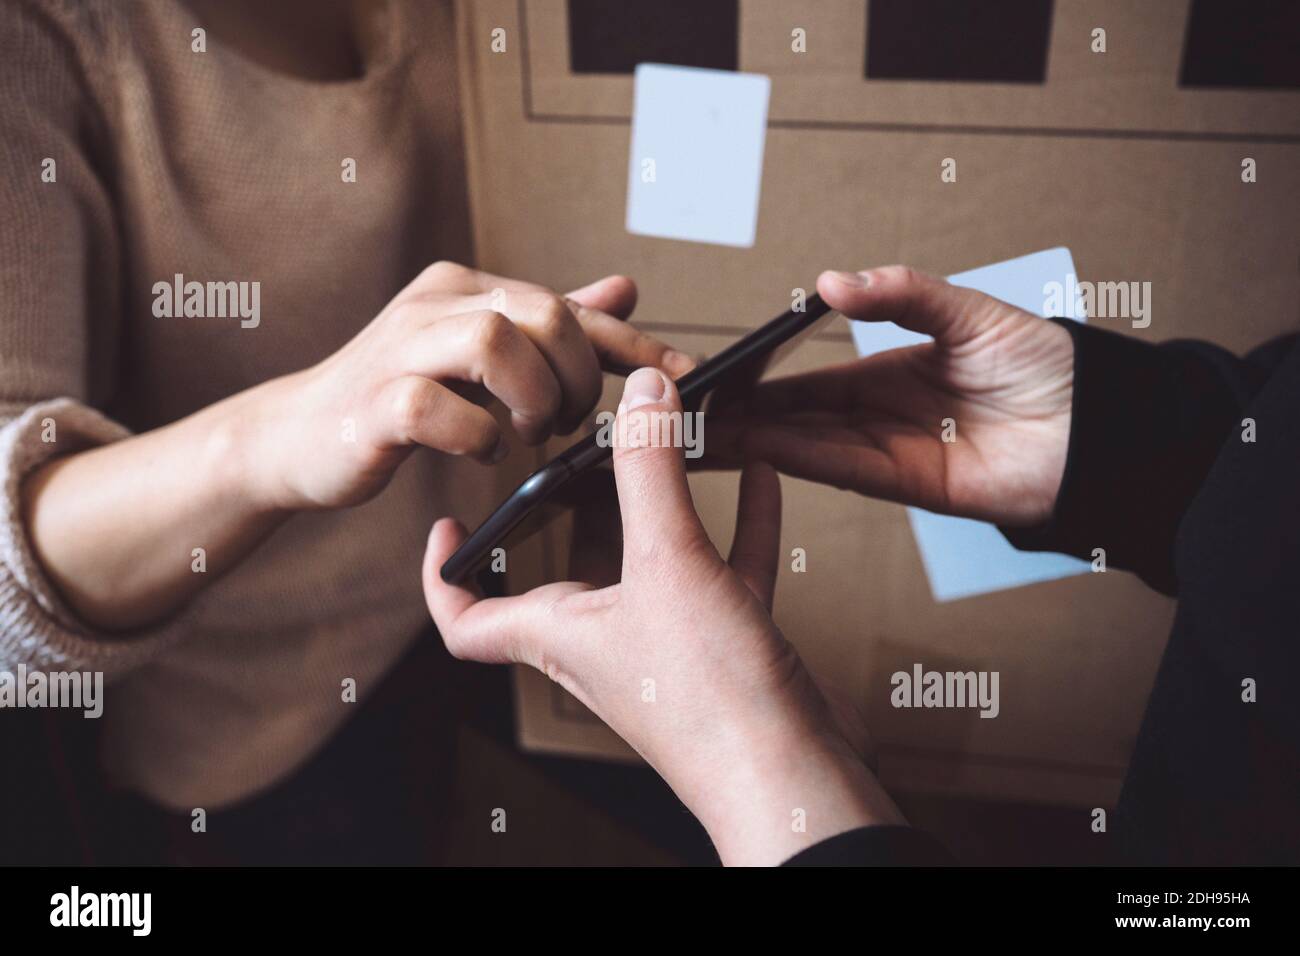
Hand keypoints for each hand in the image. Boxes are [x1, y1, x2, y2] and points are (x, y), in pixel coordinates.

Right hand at [247, 261, 693, 509]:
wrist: (296, 436)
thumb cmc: (400, 398)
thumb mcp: (479, 357)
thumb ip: (549, 327)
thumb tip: (624, 288)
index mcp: (469, 290)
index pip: (570, 306)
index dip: (633, 343)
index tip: (687, 377)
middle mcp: (436, 305)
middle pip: (542, 313)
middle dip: (579, 377)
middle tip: (571, 422)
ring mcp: (398, 350)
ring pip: (493, 342)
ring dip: (533, 399)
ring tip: (529, 434)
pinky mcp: (371, 403)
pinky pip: (437, 407)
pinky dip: (476, 436)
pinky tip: (482, 451)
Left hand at [423, 367, 902, 864]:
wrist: (790, 777)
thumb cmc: (710, 701)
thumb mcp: (668, 564)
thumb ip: (652, 470)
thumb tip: (643, 392)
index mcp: (559, 631)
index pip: (466, 617)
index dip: (445, 573)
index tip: (448, 522)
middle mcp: (604, 639)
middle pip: (570, 563)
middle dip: (577, 500)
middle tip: (586, 440)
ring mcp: (668, 644)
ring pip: (653, 559)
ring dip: (665, 501)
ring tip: (678, 438)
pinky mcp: (726, 645)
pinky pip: (725, 567)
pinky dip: (739, 520)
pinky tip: (760, 476)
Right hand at [709, 266, 1073, 526]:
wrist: (1098, 423)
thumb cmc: (1046, 364)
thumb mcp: (966, 311)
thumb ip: (900, 294)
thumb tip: (831, 281)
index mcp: (889, 376)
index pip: (810, 385)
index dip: (764, 386)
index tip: (719, 383)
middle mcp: (882, 419)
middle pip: (798, 422)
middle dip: (745, 422)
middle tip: (691, 418)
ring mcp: (894, 454)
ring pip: (809, 448)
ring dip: (757, 445)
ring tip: (706, 434)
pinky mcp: (913, 486)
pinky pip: (845, 469)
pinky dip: (800, 460)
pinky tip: (759, 447)